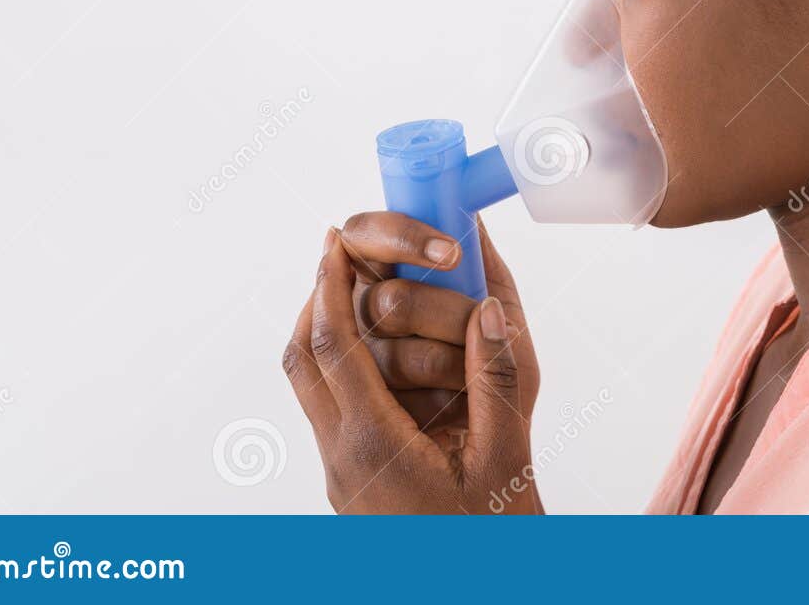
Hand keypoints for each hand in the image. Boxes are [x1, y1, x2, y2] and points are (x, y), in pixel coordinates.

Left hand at [282, 228, 541, 512]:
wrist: (476, 594)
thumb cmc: (492, 538)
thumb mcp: (506, 459)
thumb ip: (496, 382)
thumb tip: (491, 309)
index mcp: (375, 448)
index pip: (332, 349)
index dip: (330, 285)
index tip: (336, 238)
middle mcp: (344, 458)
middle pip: (302, 361)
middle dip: (316, 298)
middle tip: (340, 252)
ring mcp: (341, 473)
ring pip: (309, 386)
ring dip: (324, 330)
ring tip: (356, 289)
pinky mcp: (351, 482)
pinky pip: (329, 408)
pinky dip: (342, 365)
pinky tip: (382, 351)